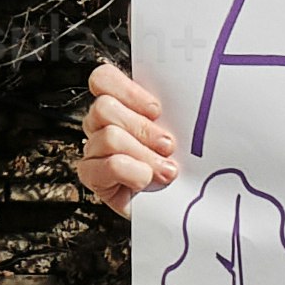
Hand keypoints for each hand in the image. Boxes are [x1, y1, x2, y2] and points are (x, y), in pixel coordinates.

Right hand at [76, 60, 178, 204]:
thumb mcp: (182, 131)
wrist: (179, 204)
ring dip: (144, 155)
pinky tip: (146, 179)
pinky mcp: (92, 176)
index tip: (156, 110)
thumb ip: (176, 109)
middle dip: (143, 129)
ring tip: (164, 169)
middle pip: (104, 108)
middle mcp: (103, 124)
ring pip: (109, 137)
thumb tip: (191, 93)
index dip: (127, 90)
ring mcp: (95, 149)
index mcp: (121, 105)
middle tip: (168, 145)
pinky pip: (106, 165)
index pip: (103, 79)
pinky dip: (132, 172)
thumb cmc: (181, 166)